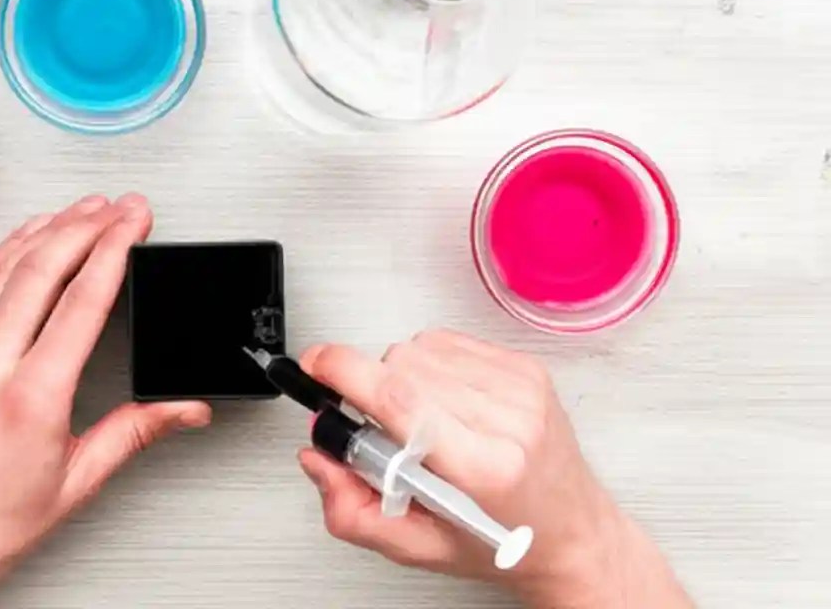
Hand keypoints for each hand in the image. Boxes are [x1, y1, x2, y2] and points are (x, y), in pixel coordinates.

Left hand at [0, 195, 211, 608]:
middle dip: (86, 224)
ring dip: (47, 230)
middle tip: (119, 205)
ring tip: (82, 209)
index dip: (114, 249)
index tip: (135, 222)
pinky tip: (27, 240)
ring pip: (2, 269)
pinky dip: (6, 255)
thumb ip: (136, 432)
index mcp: (30, 398)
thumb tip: (184, 408)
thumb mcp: (77, 481)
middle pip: (41, 268)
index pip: (81, 300)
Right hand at [297, 330, 691, 608]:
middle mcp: (508, 421)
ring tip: (422, 421)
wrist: (572, 534)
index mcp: (482, 470)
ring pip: (421, 347)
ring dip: (402, 376)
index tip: (316, 367)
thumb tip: (317, 455)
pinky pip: (449, 341)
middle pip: (402, 366)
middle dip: (372, 388)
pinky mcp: (526, 368)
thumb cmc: (503, 541)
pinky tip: (444, 402)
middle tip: (385, 432)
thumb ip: (352, 509)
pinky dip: (431, 366)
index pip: (400, 400)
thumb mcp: (417, 548)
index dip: (346, 373)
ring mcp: (522, 389)